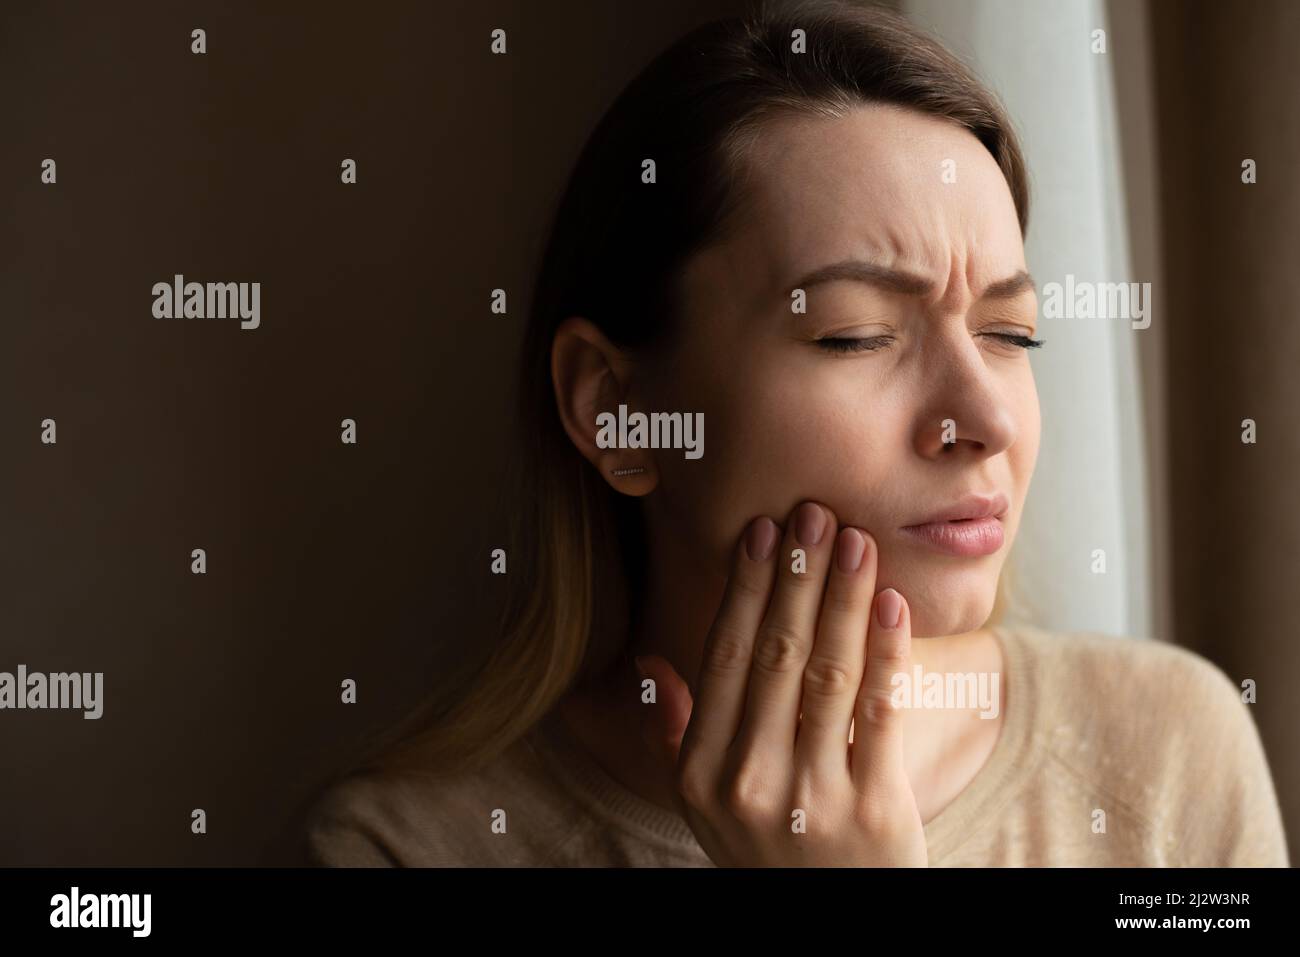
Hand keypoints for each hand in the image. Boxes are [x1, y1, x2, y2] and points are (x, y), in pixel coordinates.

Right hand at [636, 500, 926, 865]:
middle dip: (797, 577)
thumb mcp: (702, 805)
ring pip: (828, 675)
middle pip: (776, 656)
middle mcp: (750, 781)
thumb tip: (654, 664)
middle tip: (815, 513)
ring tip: (855, 540)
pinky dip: (887, 654)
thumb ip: (675, 735)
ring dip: (842, 599)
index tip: (762, 532)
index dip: (745, 590)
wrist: (829, 924)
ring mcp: (813, 797)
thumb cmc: (766, 852)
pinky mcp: (875, 811)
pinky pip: (881, 715)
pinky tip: (890, 603)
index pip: (724, 660)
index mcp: (703, 772)